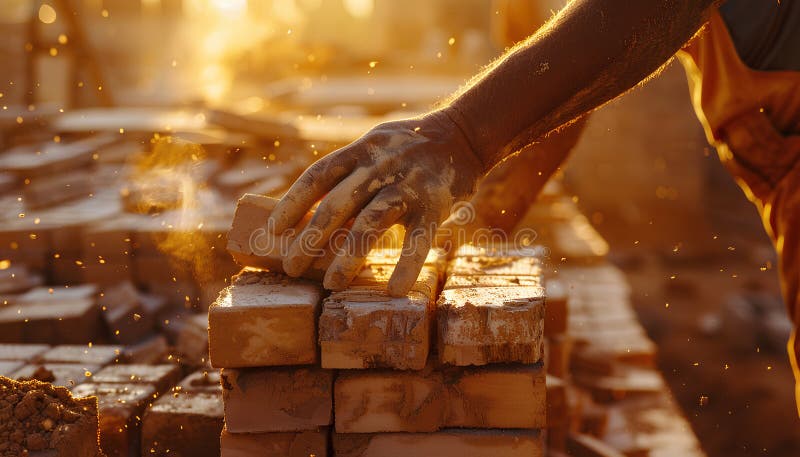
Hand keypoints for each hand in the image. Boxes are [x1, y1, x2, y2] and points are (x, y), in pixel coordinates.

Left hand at [269, 110, 484, 295]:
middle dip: (311, 238)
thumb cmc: (410, 149)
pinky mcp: (435, 204)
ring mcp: (408, 185)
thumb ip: (349, 177)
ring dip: (348, 255)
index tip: (273, 230)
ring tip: (331, 283)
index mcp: (360, 151)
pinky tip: (393, 290)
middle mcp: (379, 166)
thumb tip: (314, 219)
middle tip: (291, 268)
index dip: (292, 203)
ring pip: (371, 222)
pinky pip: (419, 239)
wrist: (464, 134)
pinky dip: (406, 265)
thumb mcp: (375, 149)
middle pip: (338, 203)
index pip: (318, 176)